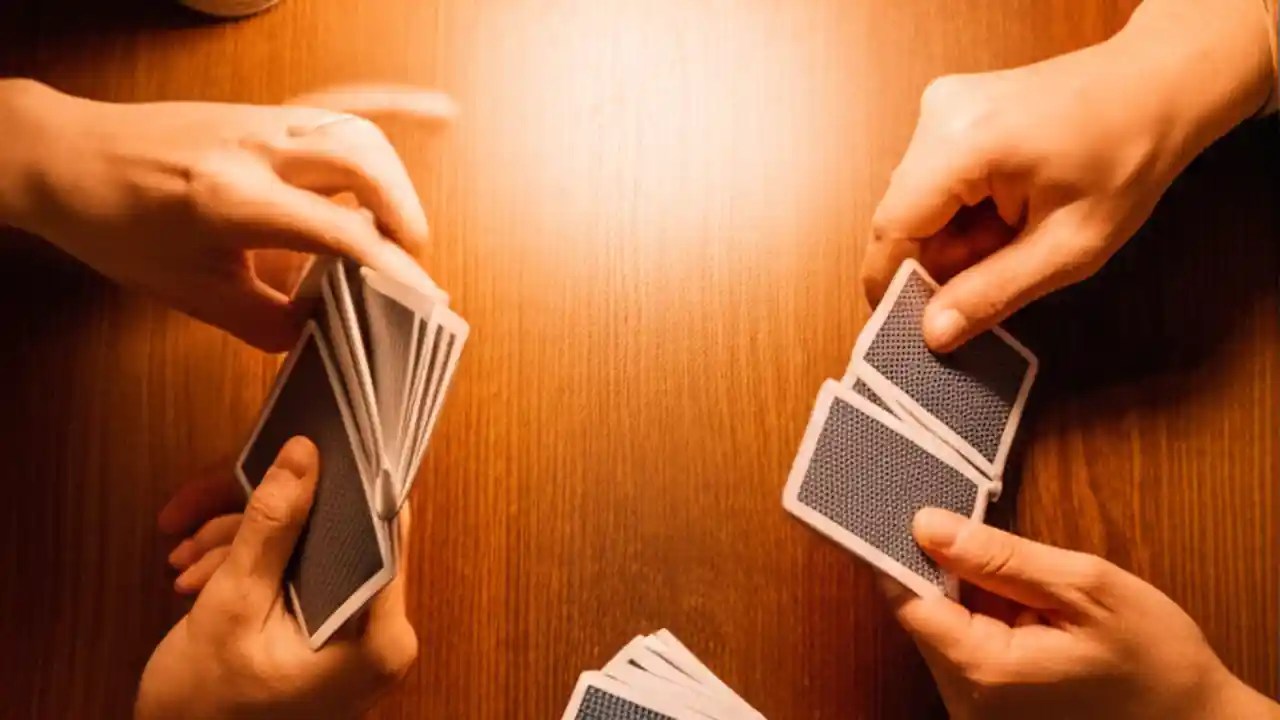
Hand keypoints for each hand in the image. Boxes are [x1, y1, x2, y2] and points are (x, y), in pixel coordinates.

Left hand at [1, 80, 454, 350]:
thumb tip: (320, 335)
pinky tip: (439, 112)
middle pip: (364, 164)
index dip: (391, 266)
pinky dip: (395, 108)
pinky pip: (341, 102)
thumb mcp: (190, 292)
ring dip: (394, 181)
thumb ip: (263, 321)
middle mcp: (256, 150)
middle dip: (403, 216)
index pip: (339, 230)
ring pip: (359, 132)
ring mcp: (263, 122)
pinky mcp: (265, 113)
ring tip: (397, 227)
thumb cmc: (117, 223)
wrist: (68, 158)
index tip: (422, 296)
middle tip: (406, 261)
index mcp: (234, 199)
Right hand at [137, 437, 416, 719]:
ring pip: (307, 551)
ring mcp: (357, 634)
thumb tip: (305, 454)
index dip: (337, 482)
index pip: (381, 527)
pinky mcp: (331, 633)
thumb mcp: (233, 606)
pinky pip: (299, 576)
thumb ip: (272, 527)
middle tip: (196, 528)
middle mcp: (384, 632)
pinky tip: (202, 577)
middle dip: (259, 521)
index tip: (297, 453)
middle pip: (335, 535)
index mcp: (382, 634)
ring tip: (188, 566)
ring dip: (242, 545)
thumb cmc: (205, 709)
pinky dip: (251, 569)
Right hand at [863, 0, 1275, 351]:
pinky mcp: (951, 108)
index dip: (890, 283)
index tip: (902, 330)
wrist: (1158, 85)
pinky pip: (934, 177)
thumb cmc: (1127, 160)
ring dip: (953, 236)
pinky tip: (1006, 214)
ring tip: (1012, 241)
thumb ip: (995, 292)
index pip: (893, 226)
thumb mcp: (1069, 246)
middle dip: (936, 261)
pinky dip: (961, 209)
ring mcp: (941, 105)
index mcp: (962, 142)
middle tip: (986, 287)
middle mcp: (937, 114)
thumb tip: (934, 334)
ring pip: (918, 199)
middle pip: (904, 213)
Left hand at [883, 509, 1277, 719]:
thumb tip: (927, 525)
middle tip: (994, 544)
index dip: (903, 550)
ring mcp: (978, 714)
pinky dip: (989, 625)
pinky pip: (969, 654)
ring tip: (1030, 590)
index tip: (910, 510)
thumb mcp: (1086, 588)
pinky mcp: (992, 713)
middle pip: (924, 616)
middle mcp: (968, 704)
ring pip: (947, 633)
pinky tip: (1031, 616)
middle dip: (951, 574)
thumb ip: (1000, 558)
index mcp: (984, 671)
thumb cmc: (1156, 660)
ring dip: (974, 600)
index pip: (906, 599)